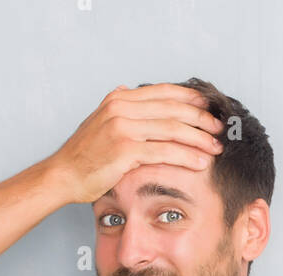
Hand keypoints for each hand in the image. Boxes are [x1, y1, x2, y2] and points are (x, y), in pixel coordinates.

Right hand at [45, 83, 226, 203]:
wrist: (63, 175)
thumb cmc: (85, 154)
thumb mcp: (103, 122)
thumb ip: (123, 110)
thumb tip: (137, 95)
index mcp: (119, 98)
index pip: (163, 92)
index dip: (190, 98)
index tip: (210, 107)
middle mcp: (121, 108)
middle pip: (172, 109)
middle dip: (200, 118)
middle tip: (219, 129)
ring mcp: (122, 128)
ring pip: (172, 129)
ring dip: (199, 139)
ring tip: (215, 148)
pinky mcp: (125, 150)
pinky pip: (164, 152)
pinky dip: (186, 157)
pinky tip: (200, 163)